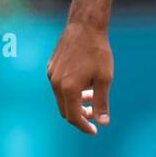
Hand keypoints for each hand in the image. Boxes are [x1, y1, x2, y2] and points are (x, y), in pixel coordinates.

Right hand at [47, 20, 113, 134]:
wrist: (84, 27)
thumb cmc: (97, 52)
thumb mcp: (104, 79)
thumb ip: (102, 102)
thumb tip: (103, 123)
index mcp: (68, 89)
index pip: (73, 117)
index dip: (84, 126)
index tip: (95, 130)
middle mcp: (56, 83)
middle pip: (65, 110)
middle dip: (80, 115)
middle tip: (94, 113)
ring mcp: (51, 75)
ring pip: (61, 98)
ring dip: (75, 102)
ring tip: (91, 95)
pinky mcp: (51, 67)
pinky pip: (58, 86)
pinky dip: (70, 91)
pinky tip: (83, 83)